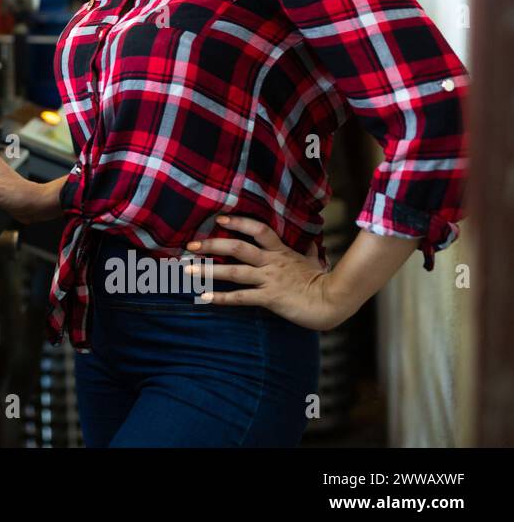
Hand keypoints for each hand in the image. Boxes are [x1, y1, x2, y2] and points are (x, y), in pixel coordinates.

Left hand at [184, 214, 351, 330]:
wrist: (334, 302)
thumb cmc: (325, 282)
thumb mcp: (316, 262)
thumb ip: (310, 253)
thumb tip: (313, 244)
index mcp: (281, 251)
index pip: (258, 229)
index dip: (239, 222)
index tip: (220, 219)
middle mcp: (271, 262)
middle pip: (238, 247)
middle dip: (212, 245)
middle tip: (190, 245)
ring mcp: (269, 279)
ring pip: (234, 271)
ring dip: (208, 270)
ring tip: (187, 270)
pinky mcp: (269, 298)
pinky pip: (241, 297)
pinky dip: (221, 298)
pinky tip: (204, 298)